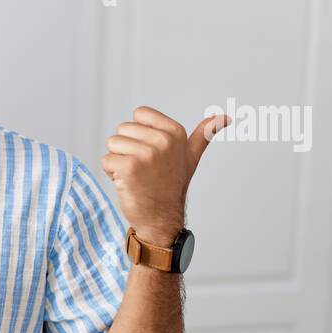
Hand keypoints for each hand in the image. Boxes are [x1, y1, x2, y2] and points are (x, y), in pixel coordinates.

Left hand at [101, 106, 230, 245]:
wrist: (162, 218)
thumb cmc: (172, 185)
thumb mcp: (191, 156)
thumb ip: (204, 134)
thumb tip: (225, 117)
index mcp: (175, 132)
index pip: (139, 114)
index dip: (139, 133)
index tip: (151, 152)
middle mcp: (163, 140)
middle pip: (123, 129)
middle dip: (126, 148)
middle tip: (143, 168)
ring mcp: (147, 154)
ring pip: (112, 144)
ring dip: (117, 161)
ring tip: (135, 175)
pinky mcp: (129, 167)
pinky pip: (106, 160)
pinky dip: (111, 173)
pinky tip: (126, 183)